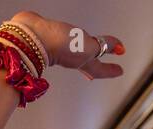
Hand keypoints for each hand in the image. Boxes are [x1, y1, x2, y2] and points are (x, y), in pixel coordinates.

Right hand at [10, 10, 124, 79]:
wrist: (32, 38)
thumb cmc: (58, 47)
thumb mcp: (90, 48)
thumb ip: (105, 46)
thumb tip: (119, 48)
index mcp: (82, 62)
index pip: (100, 68)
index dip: (111, 69)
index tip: (120, 71)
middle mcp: (70, 57)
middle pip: (87, 63)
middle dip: (96, 64)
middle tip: (104, 66)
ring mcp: (58, 47)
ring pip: (74, 50)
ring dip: (81, 50)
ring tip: (84, 47)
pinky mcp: (47, 35)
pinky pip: (61, 37)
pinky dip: (65, 37)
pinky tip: (61, 33)